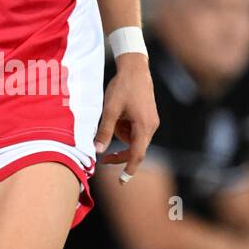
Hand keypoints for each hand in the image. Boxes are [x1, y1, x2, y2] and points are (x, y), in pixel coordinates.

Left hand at [94, 55, 159, 180]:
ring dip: (121, 136)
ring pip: (134, 139)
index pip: (137, 154)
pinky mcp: (148, 117)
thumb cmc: (122, 87)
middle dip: (120, 154)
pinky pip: (135, 130)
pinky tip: (120, 115)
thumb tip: (97, 150)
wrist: (135, 68)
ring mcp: (151, 122)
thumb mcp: (110, 110)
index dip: (129, 168)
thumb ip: (105, 132)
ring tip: (112, 118)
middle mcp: (151, 126)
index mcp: (143, 126)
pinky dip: (125, 128)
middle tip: (103, 160)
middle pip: (136, 149)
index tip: (123, 180)